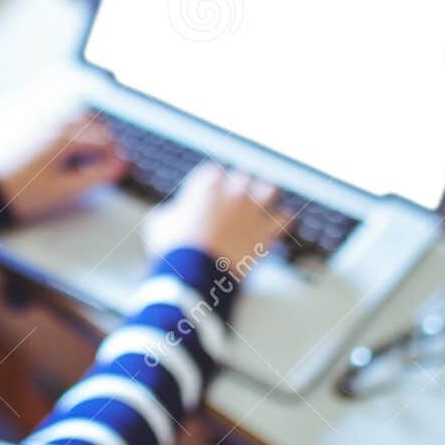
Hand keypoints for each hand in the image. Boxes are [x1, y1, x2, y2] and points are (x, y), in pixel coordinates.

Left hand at [0, 112, 129, 221]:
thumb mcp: (65, 191)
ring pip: (77, 120)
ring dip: (89, 135)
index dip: (116, 157)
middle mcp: (54, 125)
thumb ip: (97, 177)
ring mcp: (41, 122)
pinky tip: (66, 152)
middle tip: (105, 166)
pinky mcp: (30, 126)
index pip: (105, 141)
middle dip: (105, 145)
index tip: (118, 171)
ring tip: (87, 160)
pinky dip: (71, 131)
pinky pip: (60, 121)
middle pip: (94, 126)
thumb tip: (120, 166)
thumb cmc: (23, 193)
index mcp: (65, 139)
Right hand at [141, 161, 291, 274]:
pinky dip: (279, 222)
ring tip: (259, 208)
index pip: (214, 173)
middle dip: (238, 189)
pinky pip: (284, 218)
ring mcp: (252, 210)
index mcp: (207, 184)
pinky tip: (272, 228)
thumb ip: (171, 212)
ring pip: (270, 190)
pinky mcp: (265, 231)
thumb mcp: (160, 224)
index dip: (211, 186)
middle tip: (233, 204)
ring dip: (265, 197)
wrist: (194, 272)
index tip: (207, 198)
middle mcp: (233, 191)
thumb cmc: (172, 247)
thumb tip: (173, 214)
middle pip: (243, 177)